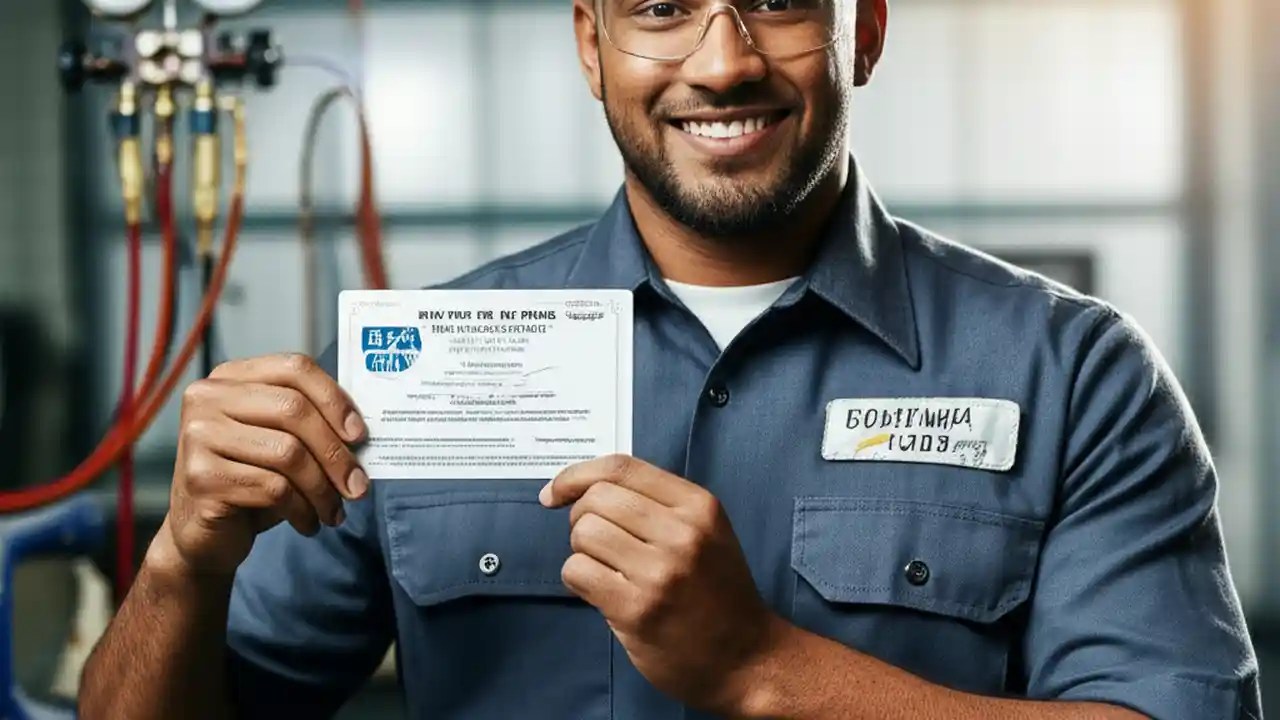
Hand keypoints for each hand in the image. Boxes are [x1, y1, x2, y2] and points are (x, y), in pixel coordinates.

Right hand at [159, 353, 368, 578]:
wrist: (204, 535)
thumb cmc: (250, 482)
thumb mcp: (280, 443)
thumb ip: (311, 423)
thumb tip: (362, 431)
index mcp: (231, 377)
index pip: (294, 367)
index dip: (334, 398)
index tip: (360, 434)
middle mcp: (208, 398)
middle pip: (294, 409)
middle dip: (336, 453)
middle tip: (358, 486)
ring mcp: (199, 435)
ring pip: (288, 453)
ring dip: (323, 489)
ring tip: (334, 510)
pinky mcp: (201, 476)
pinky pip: (273, 488)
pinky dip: (301, 509)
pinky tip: (308, 522)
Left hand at [540, 454, 783, 715]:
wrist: (747, 659)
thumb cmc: (718, 592)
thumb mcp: (706, 532)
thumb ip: (657, 505)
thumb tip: (584, 489)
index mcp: (699, 506)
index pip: (621, 468)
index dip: (577, 475)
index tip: (555, 493)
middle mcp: (682, 533)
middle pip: (597, 499)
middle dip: (581, 518)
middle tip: (597, 544)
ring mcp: (660, 572)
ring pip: (584, 533)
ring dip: (582, 552)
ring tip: (606, 570)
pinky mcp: (637, 609)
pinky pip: (578, 572)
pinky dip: (578, 580)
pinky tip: (601, 592)